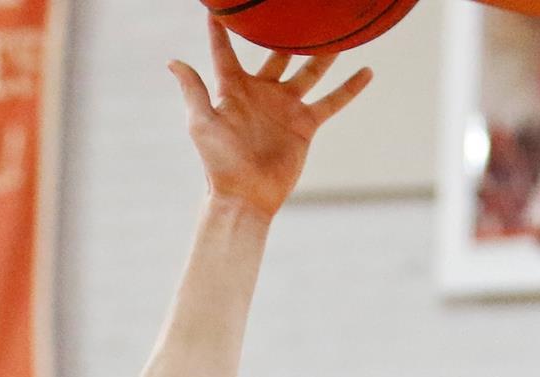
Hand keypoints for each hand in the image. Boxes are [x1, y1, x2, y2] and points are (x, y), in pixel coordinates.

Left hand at [168, 19, 372, 218]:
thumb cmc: (218, 162)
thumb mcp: (201, 123)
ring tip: (336, 30)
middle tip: (298, 9)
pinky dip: (349, 88)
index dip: (221, 28)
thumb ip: (194, 90)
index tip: (222, 5)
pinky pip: (330, 101)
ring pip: (308, 71)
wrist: (246, 196)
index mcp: (232, 88)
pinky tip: (366, 71)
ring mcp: (285, 106)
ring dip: (323, 52)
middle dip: (284, 31)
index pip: (225, 49)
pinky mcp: (304, 124)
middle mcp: (261, 91)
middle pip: (275, 52)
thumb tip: (173, 61)